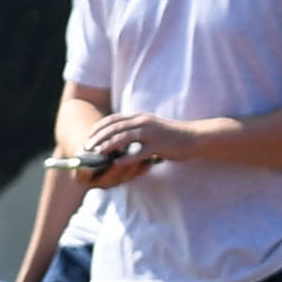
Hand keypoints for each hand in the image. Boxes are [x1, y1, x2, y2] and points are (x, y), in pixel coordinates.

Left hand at [74, 113, 190, 182]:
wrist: (195, 137)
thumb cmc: (171, 136)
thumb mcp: (150, 129)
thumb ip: (134, 131)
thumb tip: (116, 141)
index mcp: (140, 117)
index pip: (113, 119)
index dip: (98, 128)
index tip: (88, 137)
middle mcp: (143, 122)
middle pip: (114, 128)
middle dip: (98, 137)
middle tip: (87, 147)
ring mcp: (151, 134)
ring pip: (124, 138)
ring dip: (108, 146)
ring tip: (97, 154)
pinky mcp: (159, 146)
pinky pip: (140, 152)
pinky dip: (127, 158)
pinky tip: (117, 163)